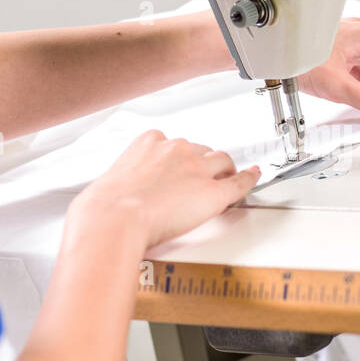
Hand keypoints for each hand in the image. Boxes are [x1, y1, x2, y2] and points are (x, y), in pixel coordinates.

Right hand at [75, 130, 259, 247]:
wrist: (114, 218)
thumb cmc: (106, 206)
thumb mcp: (112, 180)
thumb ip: (127, 179)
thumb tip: (122, 192)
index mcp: (150, 141)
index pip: (175, 144)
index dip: (181, 159)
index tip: (180, 168)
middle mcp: (177, 148)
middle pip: (202, 151)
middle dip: (203, 164)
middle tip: (201, 179)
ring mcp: (197, 169)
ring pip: (221, 162)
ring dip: (224, 170)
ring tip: (226, 180)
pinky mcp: (212, 192)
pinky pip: (239, 183)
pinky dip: (249, 179)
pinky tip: (253, 177)